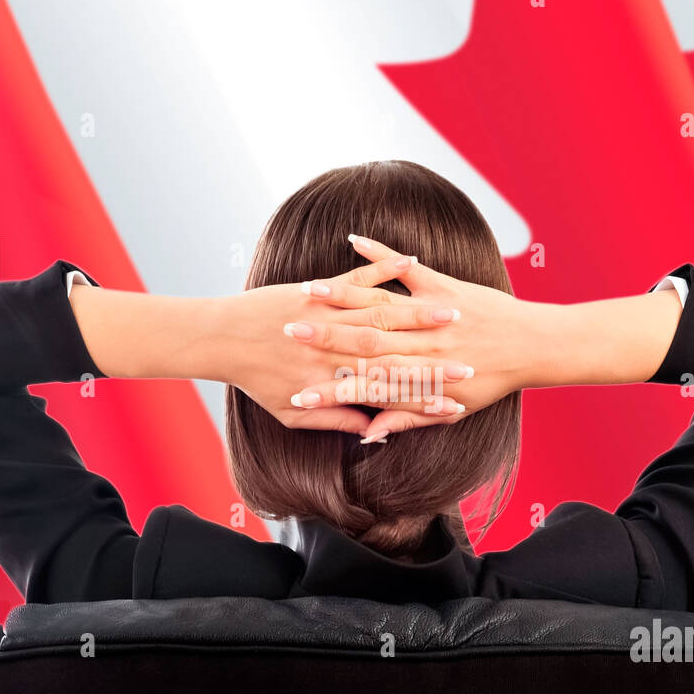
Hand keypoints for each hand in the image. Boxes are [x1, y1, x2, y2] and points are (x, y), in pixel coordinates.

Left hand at [220, 251, 475, 436]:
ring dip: (422, 311)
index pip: (393, 387)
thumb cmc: (255, 378)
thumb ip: (332, 422)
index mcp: (336, 379)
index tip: (461, 395)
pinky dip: (383, 264)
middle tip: (472, 355)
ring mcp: (329, 315)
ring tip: (456, 310)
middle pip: (398, 350)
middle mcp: (338, 348)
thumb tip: (368, 435)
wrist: (220, 339)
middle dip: (439, 354)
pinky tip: (411, 258)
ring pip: (385, 312)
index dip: (429, 391)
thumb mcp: (291, 413)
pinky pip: (358, 276)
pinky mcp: (319, 291)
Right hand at [288, 234, 550, 438]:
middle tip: (283, 334)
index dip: (327, 390)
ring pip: (376, 305)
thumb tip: (372, 434)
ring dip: (340, 295)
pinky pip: (407, 268)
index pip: (364, 384)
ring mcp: (430, 312)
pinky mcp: (443, 286)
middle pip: (361, 343)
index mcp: (418, 374)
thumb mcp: (453, 406)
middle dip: (319, 338)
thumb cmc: (493, 378)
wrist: (534, 346)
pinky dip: (381, 254)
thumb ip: (408, 418)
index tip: (293, 391)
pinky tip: (354, 240)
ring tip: (304, 290)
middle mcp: (419, 344)